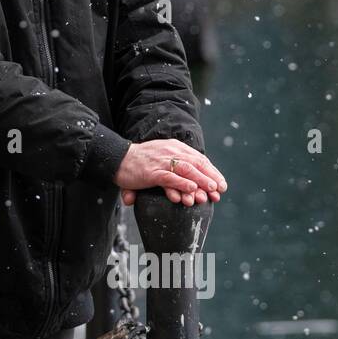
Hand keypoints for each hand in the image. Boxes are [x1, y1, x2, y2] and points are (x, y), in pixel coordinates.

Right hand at [113, 138, 227, 206]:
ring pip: (186, 170)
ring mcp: (161, 161)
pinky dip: (182, 184)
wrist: (117, 159)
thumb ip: (175, 169)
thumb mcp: (160, 159)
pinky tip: (191, 190)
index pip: (198, 158)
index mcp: (174, 147)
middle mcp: (170, 151)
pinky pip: (170, 178)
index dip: (211, 172)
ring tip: (210, 190)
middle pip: (196, 164)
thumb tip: (191, 184)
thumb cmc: (139, 162)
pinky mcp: (151, 172)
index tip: (220, 184)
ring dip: (200, 180)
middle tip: (219, 191)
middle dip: (210, 178)